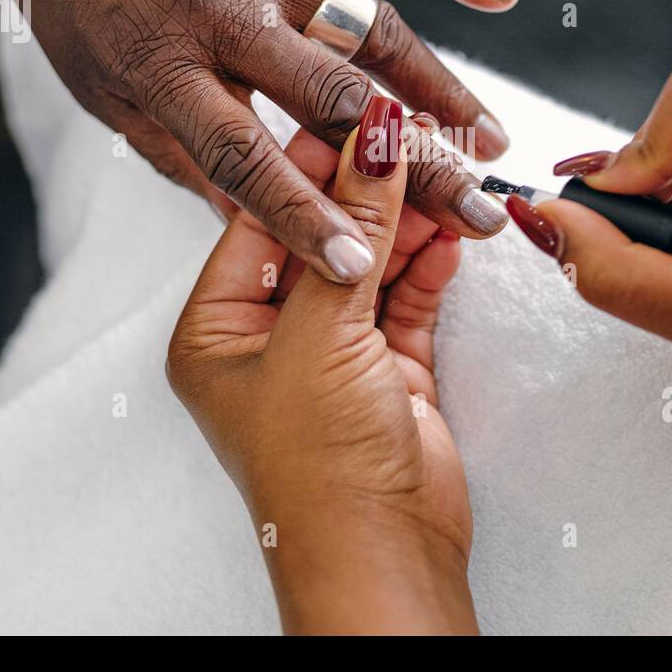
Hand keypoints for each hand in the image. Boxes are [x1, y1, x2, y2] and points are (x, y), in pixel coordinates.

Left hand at [168, 96, 475, 633]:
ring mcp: (331, 352)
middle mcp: (269, 336)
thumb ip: (354, 228)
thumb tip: (373, 140)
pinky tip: (453, 233)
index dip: (313, 162)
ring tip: (449, 180)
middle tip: (417, 140)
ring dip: (412, 223)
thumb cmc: (317, 469)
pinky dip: (432, 264)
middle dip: (373, 190)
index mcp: (218, 327)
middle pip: (326, 234)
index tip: (358, 114)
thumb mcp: (321, 331)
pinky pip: (409, 298)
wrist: (383, 557)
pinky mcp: (387, 369)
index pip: (265, 216)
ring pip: (374, 261)